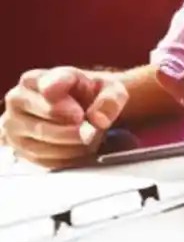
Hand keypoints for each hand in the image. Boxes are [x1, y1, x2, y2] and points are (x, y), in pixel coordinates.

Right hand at [1, 67, 128, 168]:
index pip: (46, 89)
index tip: (79, 115)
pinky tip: (79, 147)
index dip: (65, 106)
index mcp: (36, 79)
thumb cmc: (92, 95)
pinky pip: (45, 161)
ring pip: (43, 146)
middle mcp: (17, 101)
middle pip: (42, 125)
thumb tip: (98, 119)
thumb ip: (111, 100)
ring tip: (88, 136)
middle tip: (90, 131)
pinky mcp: (21, 150)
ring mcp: (15, 127)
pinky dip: (68, 158)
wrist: (84, 109)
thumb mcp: (111, 90)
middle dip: (72, 131)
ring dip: (72, 146)